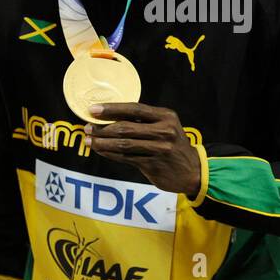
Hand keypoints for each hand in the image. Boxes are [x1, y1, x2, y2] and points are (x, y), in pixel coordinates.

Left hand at [85, 102, 201, 197]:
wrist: (192, 171)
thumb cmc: (172, 145)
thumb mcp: (165, 126)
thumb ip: (143, 121)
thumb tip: (110, 116)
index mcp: (166, 116)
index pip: (134, 108)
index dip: (112, 109)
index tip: (93, 109)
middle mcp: (165, 130)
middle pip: (126, 127)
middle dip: (102, 128)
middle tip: (87, 128)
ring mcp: (160, 148)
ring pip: (123, 144)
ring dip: (102, 142)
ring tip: (89, 140)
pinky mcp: (153, 164)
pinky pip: (125, 157)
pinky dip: (110, 153)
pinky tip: (100, 150)